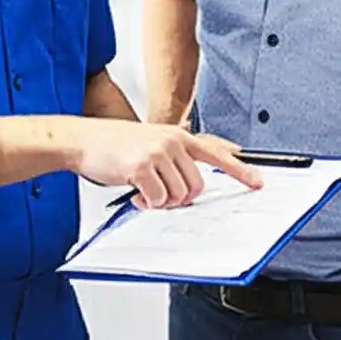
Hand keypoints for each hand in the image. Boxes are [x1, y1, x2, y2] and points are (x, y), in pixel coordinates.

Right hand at [71, 120, 262, 208]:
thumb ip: (176, 156)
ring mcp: (158, 153)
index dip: (240, 171)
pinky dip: (147, 203)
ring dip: (162, 201)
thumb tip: (195, 183)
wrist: (83, 139)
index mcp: (179, 136)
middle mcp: (173, 141)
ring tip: (145, 189)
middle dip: (181, 198)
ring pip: (179, 195)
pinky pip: (158, 199)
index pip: (218, 154)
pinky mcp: (142, 167)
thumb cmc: (116, 145)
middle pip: (197, 186)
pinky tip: (135, 193)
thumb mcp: (152, 141)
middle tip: (160, 193)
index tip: (257, 183)